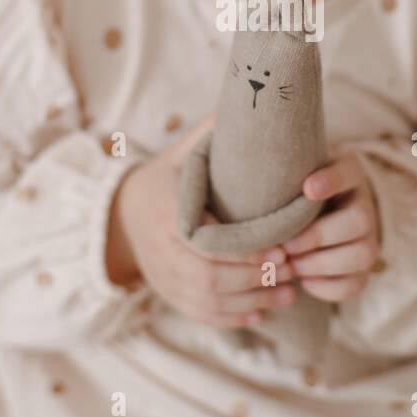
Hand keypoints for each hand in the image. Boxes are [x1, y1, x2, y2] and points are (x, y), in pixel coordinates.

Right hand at [107, 114, 298, 328]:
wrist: (123, 210)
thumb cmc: (168, 177)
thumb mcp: (185, 152)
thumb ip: (215, 134)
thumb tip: (255, 98)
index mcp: (166, 210)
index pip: (206, 241)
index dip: (245, 252)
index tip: (282, 249)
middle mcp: (159, 247)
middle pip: (208, 276)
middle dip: (255, 279)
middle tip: (293, 271)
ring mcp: (160, 274)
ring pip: (207, 300)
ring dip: (251, 300)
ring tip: (289, 293)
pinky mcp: (165, 293)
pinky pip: (199, 314)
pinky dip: (231, 318)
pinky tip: (261, 313)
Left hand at [282, 152, 380, 302]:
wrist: (314, 214)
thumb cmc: (295, 189)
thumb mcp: (293, 172)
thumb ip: (284, 173)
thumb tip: (260, 182)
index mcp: (348, 173)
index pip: (348, 172)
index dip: (331, 181)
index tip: (308, 189)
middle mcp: (365, 205)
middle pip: (359, 221)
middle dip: (319, 237)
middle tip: (287, 245)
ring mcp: (368, 239)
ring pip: (362, 255)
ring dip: (321, 264)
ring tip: (291, 265)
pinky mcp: (362, 269)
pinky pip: (355, 284)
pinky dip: (327, 287)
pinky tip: (303, 280)